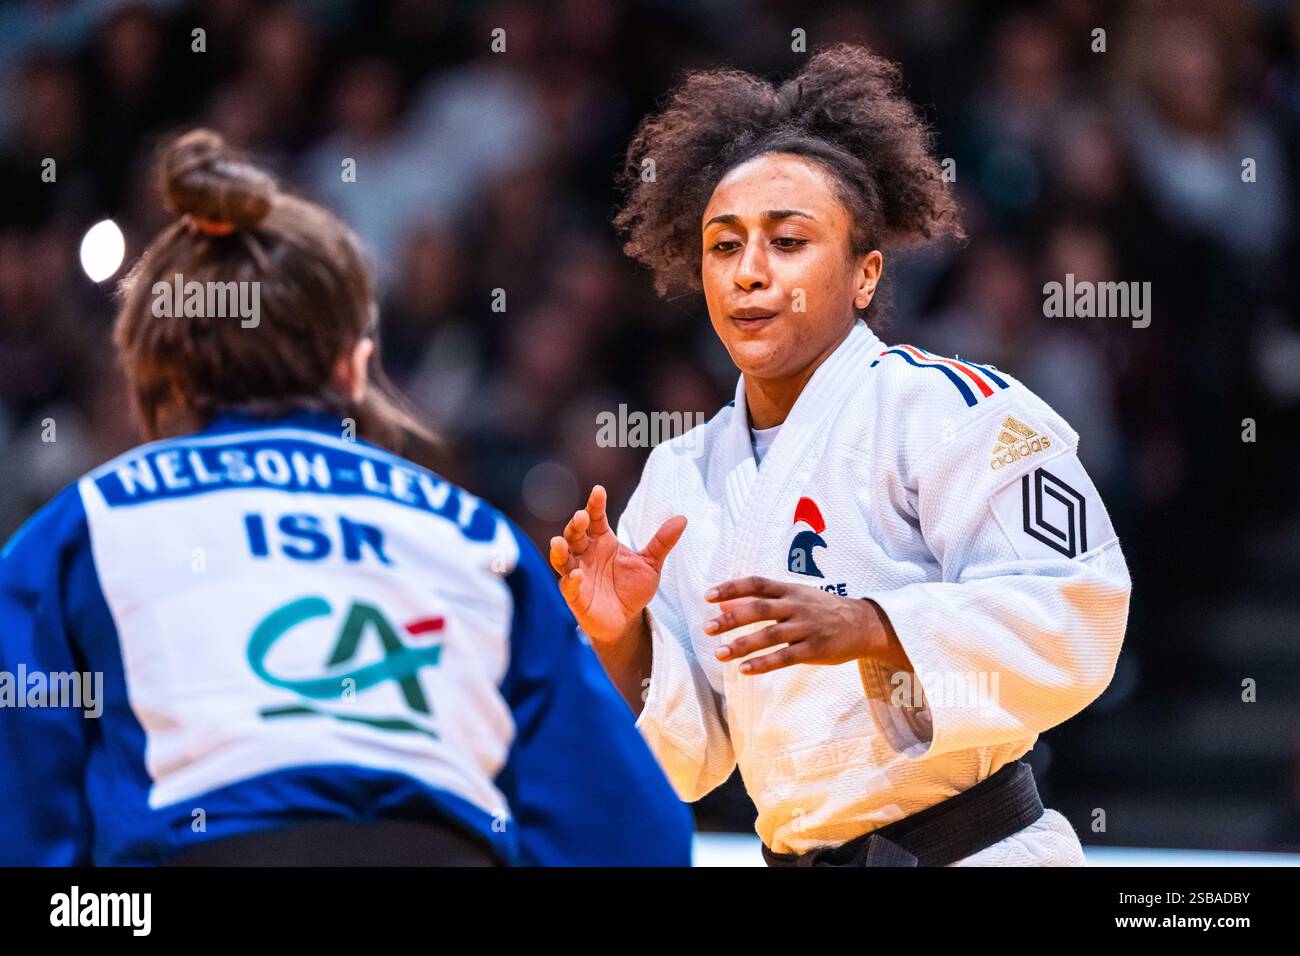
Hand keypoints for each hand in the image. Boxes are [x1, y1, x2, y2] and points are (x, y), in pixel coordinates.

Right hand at [549, 485, 686, 643]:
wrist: (626, 620)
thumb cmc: (632, 588)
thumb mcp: (650, 564)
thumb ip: (662, 542)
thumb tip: (682, 518)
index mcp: (602, 541)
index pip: (596, 518)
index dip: (596, 504)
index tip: (599, 490)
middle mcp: (586, 554)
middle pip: (575, 534)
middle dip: (576, 525)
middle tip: (581, 516)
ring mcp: (578, 574)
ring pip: (562, 558)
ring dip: (559, 549)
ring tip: (558, 541)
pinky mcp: (575, 596)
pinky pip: (568, 586)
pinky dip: (571, 580)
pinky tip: (577, 574)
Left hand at [704, 576, 910, 675]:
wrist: (864, 624)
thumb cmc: (822, 609)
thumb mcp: (795, 597)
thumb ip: (762, 599)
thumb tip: (724, 602)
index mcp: (790, 590)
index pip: (756, 584)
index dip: (732, 588)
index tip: (708, 595)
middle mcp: (796, 606)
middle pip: (759, 609)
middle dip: (731, 618)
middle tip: (708, 627)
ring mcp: (807, 627)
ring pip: (770, 635)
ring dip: (743, 644)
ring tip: (720, 654)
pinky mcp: (815, 649)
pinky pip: (786, 657)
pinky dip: (764, 663)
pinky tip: (745, 670)